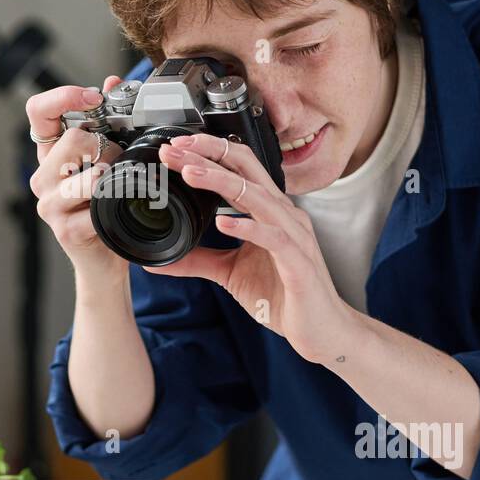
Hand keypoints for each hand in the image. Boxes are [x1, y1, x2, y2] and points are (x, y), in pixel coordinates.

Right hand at [26, 76, 126, 279]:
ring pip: (88, 174)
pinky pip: (99, 206)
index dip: (64, 96)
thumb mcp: (107, 159)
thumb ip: (107, 120)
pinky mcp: (66, 230)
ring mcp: (50, 204)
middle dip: (106, 146)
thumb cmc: (106, 208)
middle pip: (72, 139)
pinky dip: (118, 205)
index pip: (38, 111)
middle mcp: (42, 177)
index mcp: (49, 155)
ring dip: (115, 177)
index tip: (93, 97)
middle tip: (117, 163)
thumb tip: (112, 81)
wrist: (104, 260)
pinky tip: (120, 209)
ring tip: (120, 187)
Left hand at [148, 132, 352, 364]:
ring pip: (257, 197)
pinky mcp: (298, 264)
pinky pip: (274, 238)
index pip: (238, 170)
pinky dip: (248, 227)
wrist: (321, 330)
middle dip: (209, 155)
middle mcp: (283, 216)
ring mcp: (294, 237)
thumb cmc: (283, 295)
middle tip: (174, 150)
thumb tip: (158, 261)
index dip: (208, 154)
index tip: (174, 149)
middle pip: (247, 170)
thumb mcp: (230, 273)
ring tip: (191, 173)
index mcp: (269, 212)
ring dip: (222, 182)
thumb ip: (198, 261)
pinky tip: (223, 222)